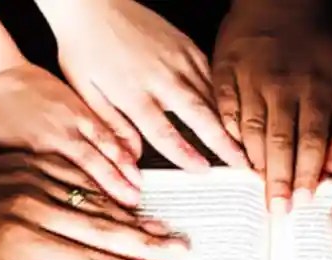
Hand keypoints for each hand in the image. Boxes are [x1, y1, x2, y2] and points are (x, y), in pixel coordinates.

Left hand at [0, 62, 141, 205]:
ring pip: (104, 146)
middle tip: (131, 206)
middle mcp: (58, 134)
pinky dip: (122, 143)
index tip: (99, 219)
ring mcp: (73, 119)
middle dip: (114, 187)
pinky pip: (106, 127)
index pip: (65, 182)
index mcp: (34, 148)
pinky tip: (135, 157)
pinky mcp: (81, 107)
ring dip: (123, 167)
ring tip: (138, 186)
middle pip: (91, 165)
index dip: (84, 201)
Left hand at [0, 153, 185, 259]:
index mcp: (24, 242)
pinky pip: (81, 180)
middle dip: (151, 247)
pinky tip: (135, 205)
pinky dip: (110, 194)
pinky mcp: (33, 165)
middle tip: (187, 259)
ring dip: (138, 222)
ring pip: (98, 204)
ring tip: (172, 236)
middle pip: (106, 231)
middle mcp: (37, 207)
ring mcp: (37, 181)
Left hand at [39, 0, 244, 169]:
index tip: (203, 170)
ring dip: (230, 122)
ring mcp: (178, 59)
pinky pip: (211, 75)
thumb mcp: (86, 92)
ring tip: (246, 144)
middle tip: (243, 163)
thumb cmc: (85, 48)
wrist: (92, 4)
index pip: (164, 131)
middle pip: (199, 114)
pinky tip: (232, 112)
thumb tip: (130, 160)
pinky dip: (223, 96)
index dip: (185, 153)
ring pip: (211, 95)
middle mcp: (161, 76)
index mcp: (133, 92)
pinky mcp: (186, 47)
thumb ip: (112, 127)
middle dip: (224, 142)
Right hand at [212, 4, 331, 207]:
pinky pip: (224, 111)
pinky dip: (229, 135)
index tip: (306, 201)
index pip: (311, 140)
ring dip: (255, 164)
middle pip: (279, 143)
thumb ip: (328, 113)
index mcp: (310, 86)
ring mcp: (248, 79)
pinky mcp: (224, 72)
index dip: (309, 174)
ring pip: (249, 131)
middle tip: (279, 210)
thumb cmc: (310, 37)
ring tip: (258, 188)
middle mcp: (279, 86)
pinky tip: (234, 155)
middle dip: (280, 181)